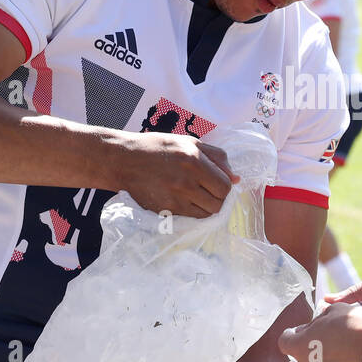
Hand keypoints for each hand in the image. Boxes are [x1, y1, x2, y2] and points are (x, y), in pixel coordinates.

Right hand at [117, 133, 238, 217]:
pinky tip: (185, 201)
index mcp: (195, 160)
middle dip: (217, 198)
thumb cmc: (159, 147)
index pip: (225, 186)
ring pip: (206, 214)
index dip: (224, 187)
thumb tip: (236, 178)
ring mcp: (175, 198)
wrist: (125, 160)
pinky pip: (191, 218)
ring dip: (206, 207)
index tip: (215, 183)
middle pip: (218, 203)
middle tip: (207, 191)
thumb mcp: (190, 143)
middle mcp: (187, 181)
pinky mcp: (166, 210)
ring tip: (196, 196)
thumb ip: (217, 157)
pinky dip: (193, 212)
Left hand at [278, 301, 361, 361]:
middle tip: (337, 346)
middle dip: (316, 355)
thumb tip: (316, 325)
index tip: (308, 332)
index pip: (285, 341)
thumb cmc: (359, 328)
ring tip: (352, 361)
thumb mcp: (337, 310)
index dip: (296, 335)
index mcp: (300, 347)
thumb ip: (321, 319)